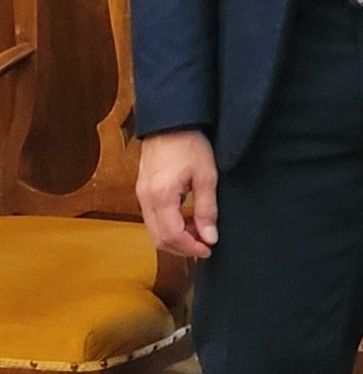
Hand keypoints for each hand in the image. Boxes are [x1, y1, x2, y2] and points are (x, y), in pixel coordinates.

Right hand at [136, 129, 219, 258]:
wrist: (170, 123)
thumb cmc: (190, 145)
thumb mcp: (206, 177)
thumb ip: (207, 209)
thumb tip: (210, 237)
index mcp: (161, 196)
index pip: (172, 236)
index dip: (190, 248)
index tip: (208, 249)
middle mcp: (145, 199)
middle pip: (159, 238)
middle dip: (183, 247)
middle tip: (205, 245)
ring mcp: (141, 196)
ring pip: (154, 231)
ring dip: (176, 237)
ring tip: (200, 231)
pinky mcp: (142, 192)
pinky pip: (153, 218)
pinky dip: (169, 226)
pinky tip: (187, 219)